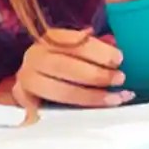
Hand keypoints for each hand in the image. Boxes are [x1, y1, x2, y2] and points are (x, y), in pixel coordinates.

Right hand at [0, 28, 132, 117]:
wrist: (33, 78)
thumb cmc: (60, 62)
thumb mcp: (73, 49)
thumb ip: (92, 49)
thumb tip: (114, 50)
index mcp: (49, 38)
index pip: (74, 42)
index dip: (98, 51)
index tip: (119, 59)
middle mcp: (35, 56)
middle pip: (65, 66)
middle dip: (96, 74)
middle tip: (119, 78)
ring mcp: (29, 80)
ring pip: (61, 91)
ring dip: (91, 96)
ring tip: (114, 98)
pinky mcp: (30, 102)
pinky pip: (56, 108)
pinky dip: (79, 110)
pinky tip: (96, 110)